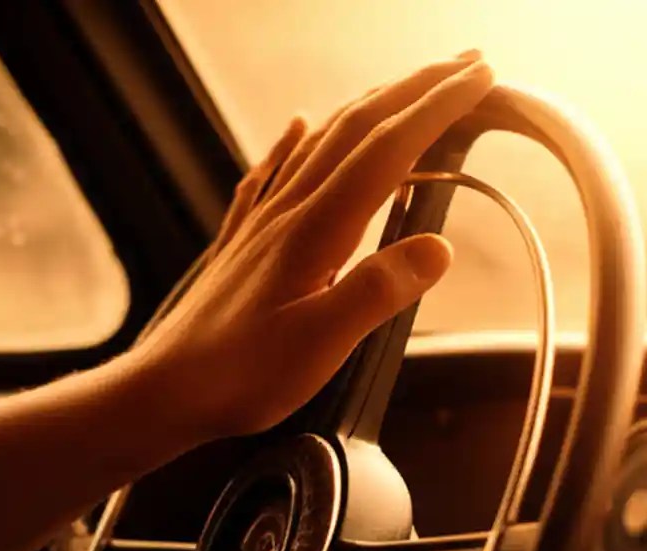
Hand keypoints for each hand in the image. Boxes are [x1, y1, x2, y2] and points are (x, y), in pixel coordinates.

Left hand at [121, 52, 492, 446]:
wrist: (165, 389)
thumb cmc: (239, 375)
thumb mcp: (320, 344)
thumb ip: (378, 291)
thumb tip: (440, 248)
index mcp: (315, 229)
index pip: (388, 150)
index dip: (436, 108)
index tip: (480, 78)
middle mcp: (290, 209)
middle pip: (359, 128)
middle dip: (416, 88)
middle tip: (466, 65)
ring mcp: (264, 219)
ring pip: (323, 140)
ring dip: (372, 104)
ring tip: (408, 86)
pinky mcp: (246, 238)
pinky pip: (276, 169)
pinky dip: (299, 138)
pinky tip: (299, 126)